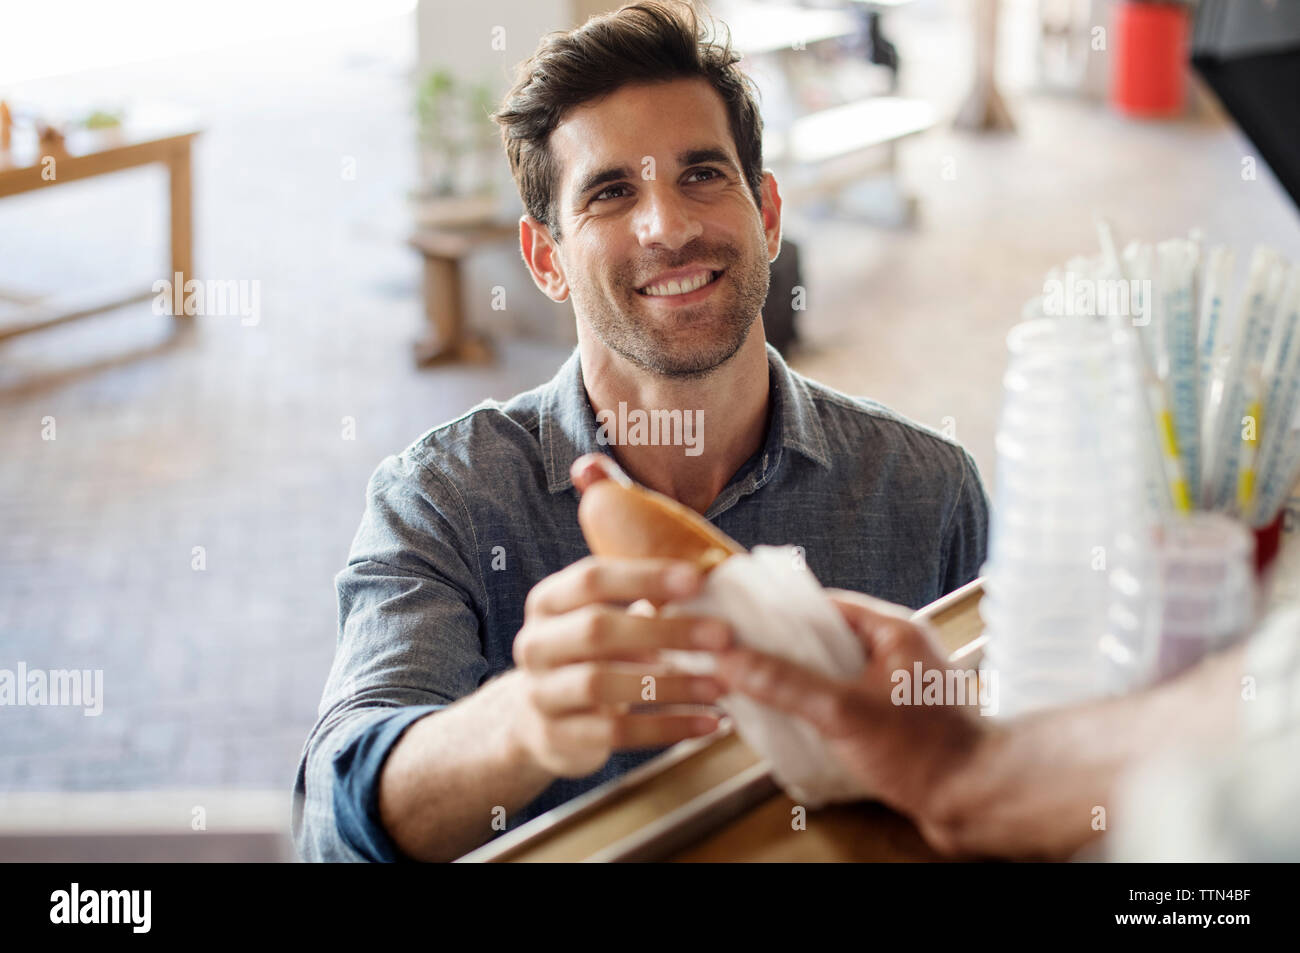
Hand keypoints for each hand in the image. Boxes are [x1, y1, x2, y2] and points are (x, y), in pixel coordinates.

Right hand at [506, 454, 729, 778]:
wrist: (538, 718)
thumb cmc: (586, 643)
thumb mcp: (590, 597)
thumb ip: (603, 537)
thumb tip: (590, 463)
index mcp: (547, 601)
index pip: (590, 579)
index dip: (643, 576)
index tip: (698, 578)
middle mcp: (536, 644)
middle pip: (599, 633)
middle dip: (667, 632)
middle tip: (725, 636)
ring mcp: (545, 695)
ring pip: (607, 687)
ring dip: (672, 685)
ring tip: (724, 683)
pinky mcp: (562, 740)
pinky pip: (618, 735)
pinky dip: (668, 729)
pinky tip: (711, 722)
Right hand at [712, 589, 987, 852]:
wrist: (975, 800)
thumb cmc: (931, 752)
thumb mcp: (845, 712)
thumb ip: (788, 684)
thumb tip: (738, 661)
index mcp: (894, 631)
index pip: (826, 605)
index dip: (782, 613)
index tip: (745, 621)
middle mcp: (897, 652)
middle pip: (826, 640)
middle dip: (785, 652)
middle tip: (745, 659)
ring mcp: (895, 685)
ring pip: (834, 673)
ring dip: (801, 683)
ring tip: (762, 691)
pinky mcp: (893, 717)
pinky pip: (845, 700)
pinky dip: (819, 708)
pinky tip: (796, 723)